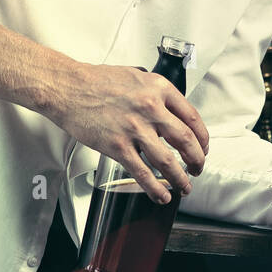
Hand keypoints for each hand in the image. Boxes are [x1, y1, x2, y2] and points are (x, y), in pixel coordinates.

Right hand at [52, 62, 208, 204]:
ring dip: (180, 179)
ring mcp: (134, 128)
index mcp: (159, 88)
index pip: (192, 118)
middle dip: (197, 160)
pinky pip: (142, 172)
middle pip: (186, 141)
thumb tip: (171, 110)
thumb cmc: (98, 81)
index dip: (203, 138)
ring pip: (167, 161)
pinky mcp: (117, 146)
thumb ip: (156, 92)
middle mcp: (151, 108)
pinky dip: (155, 188)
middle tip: (198, 168)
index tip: (203, 147)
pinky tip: (162, 195)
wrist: (68, 87)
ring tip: (185, 186)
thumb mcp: (137, 76)